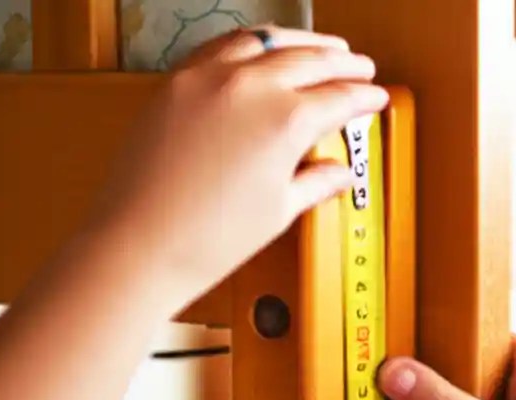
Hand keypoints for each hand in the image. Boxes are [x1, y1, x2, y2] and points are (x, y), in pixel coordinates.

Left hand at [86, 26, 387, 308]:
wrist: (140, 243)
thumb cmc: (207, 237)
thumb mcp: (278, 209)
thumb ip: (315, 181)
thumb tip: (337, 172)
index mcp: (287, 120)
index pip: (340, 98)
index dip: (365, 98)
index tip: (376, 99)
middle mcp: (251, 87)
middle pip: (311, 60)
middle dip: (342, 63)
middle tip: (361, 67)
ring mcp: (209, 77)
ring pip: (267, 40)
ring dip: (301, 41)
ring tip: (321, 46)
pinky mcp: (177, 80)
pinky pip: (223, 45)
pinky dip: (252, 42)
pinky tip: (262, 47)